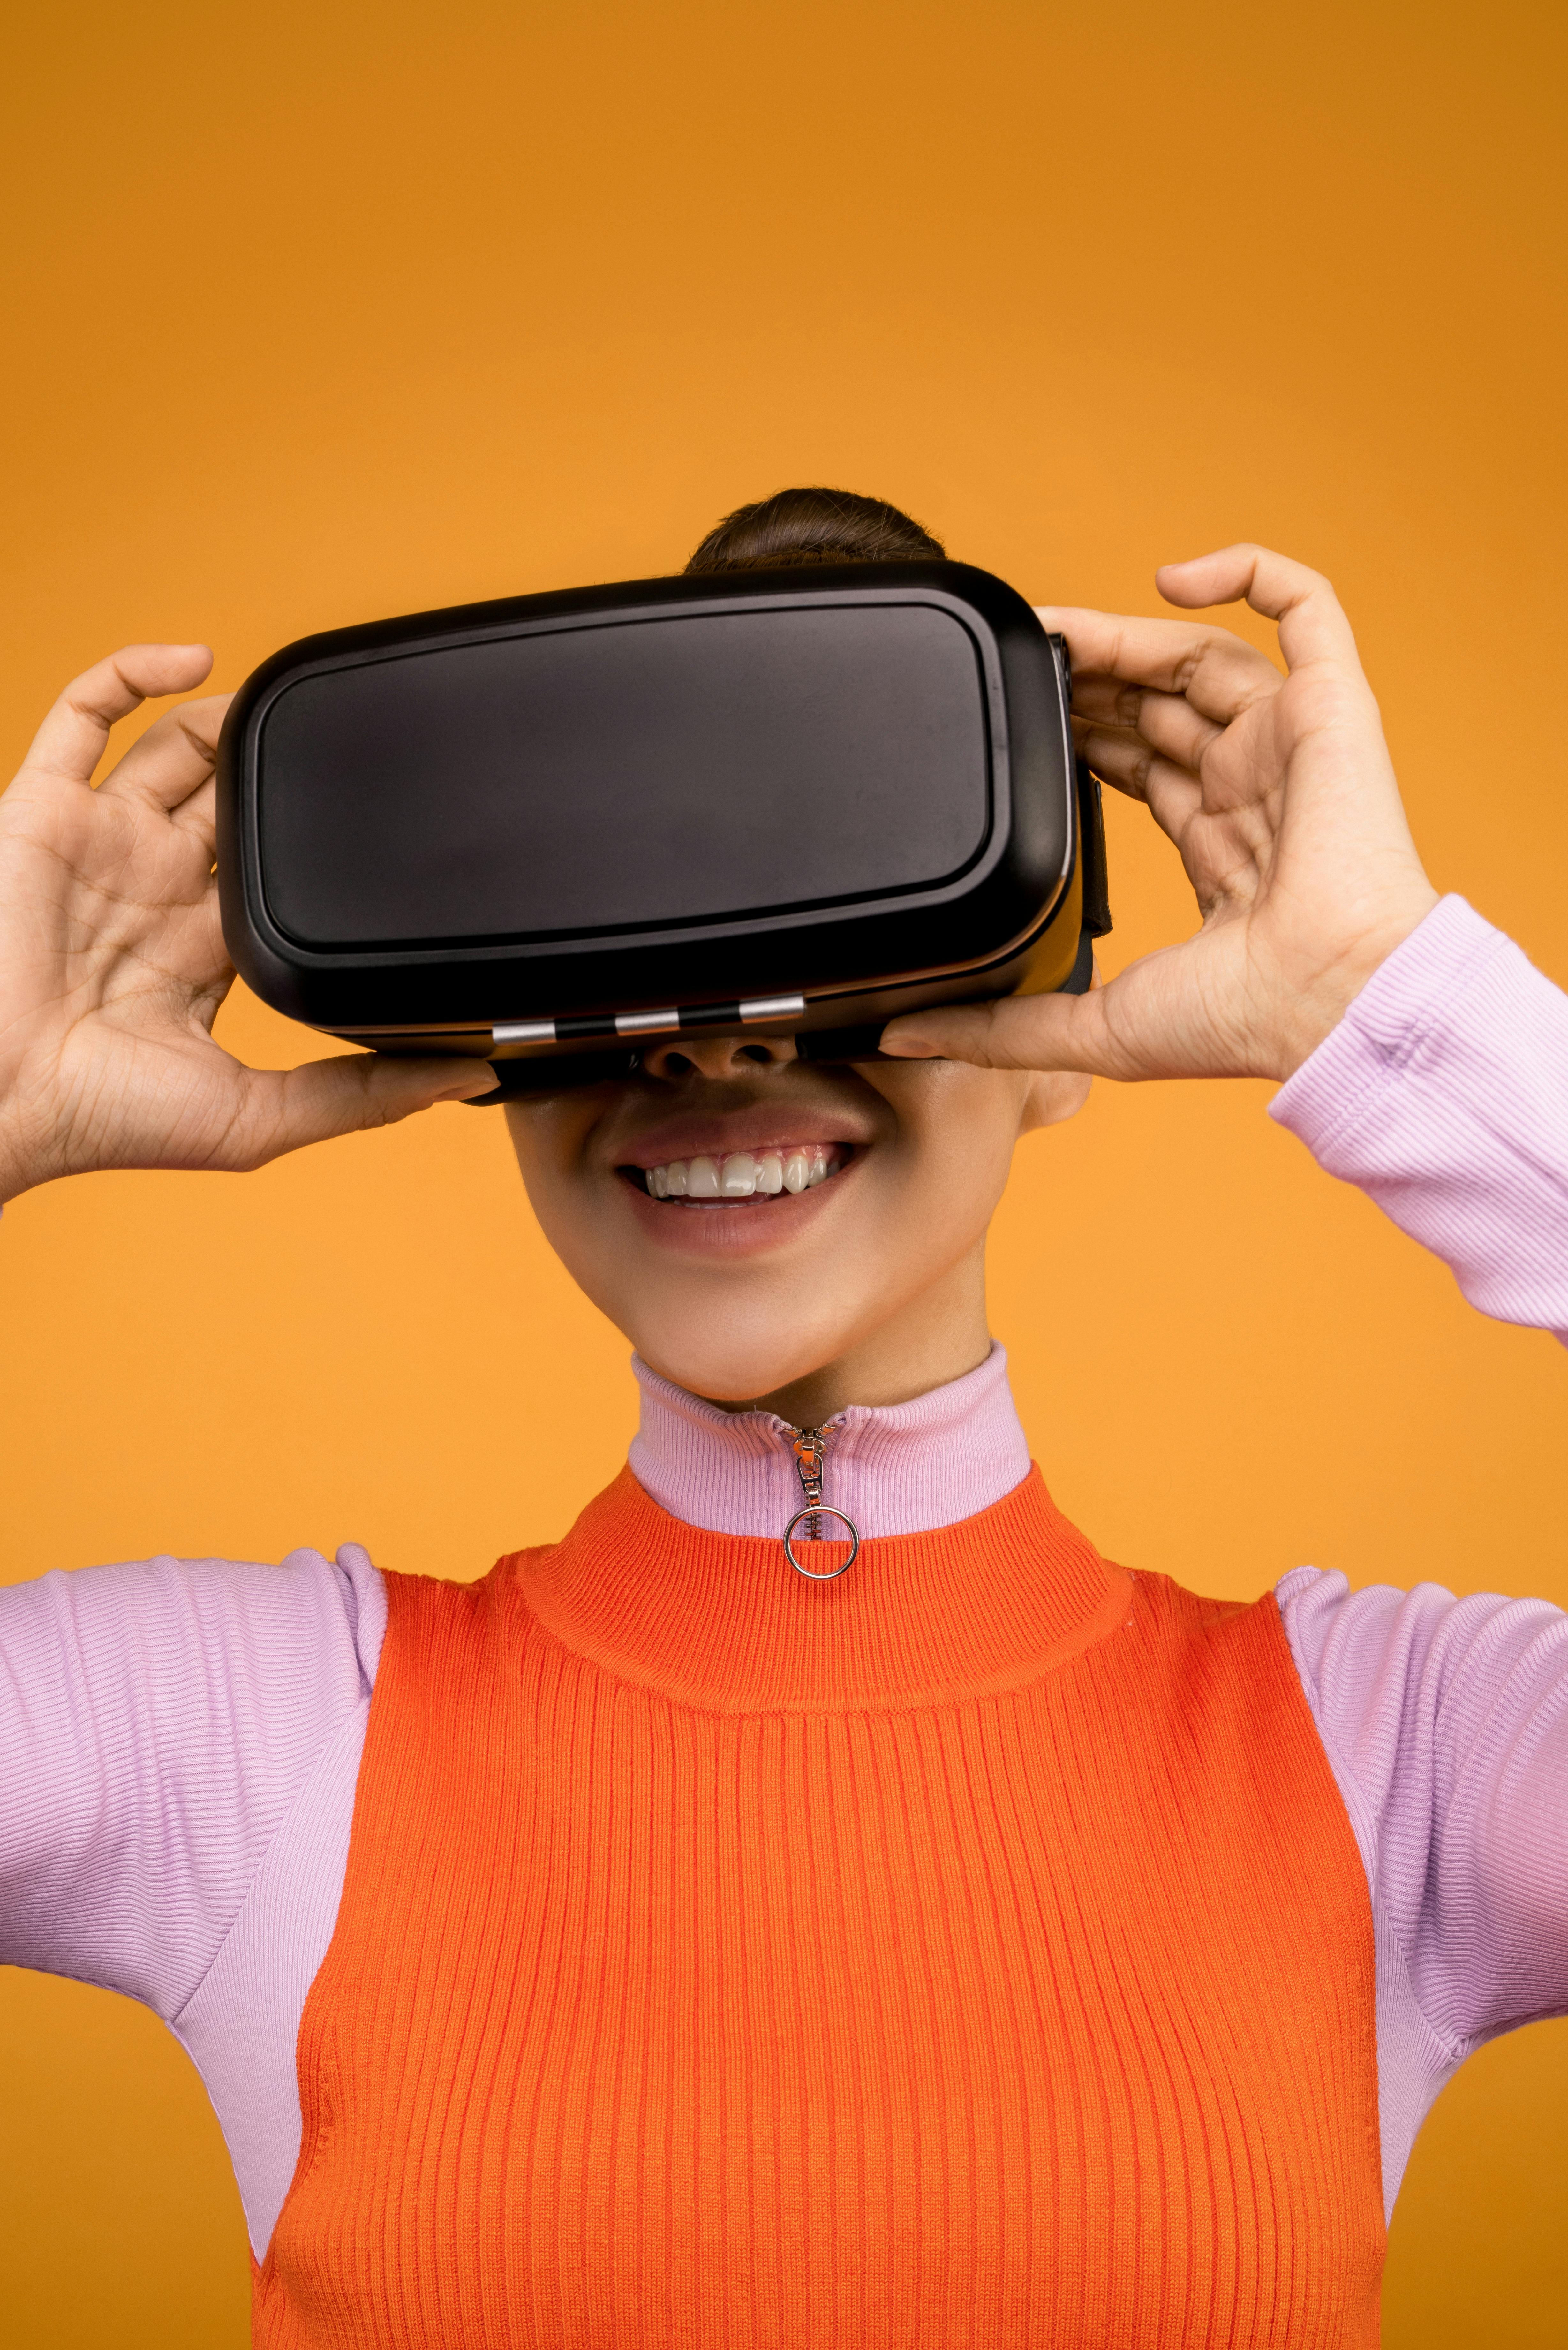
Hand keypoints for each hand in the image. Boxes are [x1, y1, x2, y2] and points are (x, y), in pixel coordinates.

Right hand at [0, 645, 495, 1204]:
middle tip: (342, 739)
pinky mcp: (46, 809)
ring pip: (172, 746)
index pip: (276, 875)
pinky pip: (83, 713)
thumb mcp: (260, 1119)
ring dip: (226, 715)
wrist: (1, 1097)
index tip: (384, 818)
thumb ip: (361, 1095)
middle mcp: (154, 886)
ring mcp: (101, 842)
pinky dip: (134, 671)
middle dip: (279, 770)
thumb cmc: (104, 1117)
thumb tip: (466, 1076)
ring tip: (283, 695)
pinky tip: (196, 659)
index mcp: (201, 948)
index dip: (321, 844)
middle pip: (232, 799)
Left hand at [882, 545, 1438, 1085]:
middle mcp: (1255, 789)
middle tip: (1026, 664)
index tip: (1028, 714)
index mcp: (1218, 850)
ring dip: (1127, 635)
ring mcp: (1292, 744)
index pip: (1140, 767)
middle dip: (1089, 679)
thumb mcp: (1091, 1026)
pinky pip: (1306, 610)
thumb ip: (997, 1028)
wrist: (1329, 1003)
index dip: (1082, 733)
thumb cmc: (1243, 1021)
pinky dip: (1250, 574)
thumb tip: (906, 1035)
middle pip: (1161, 706)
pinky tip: (1176, 576)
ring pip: (1203, 656)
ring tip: (1059, 629)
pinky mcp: (1331, 709)